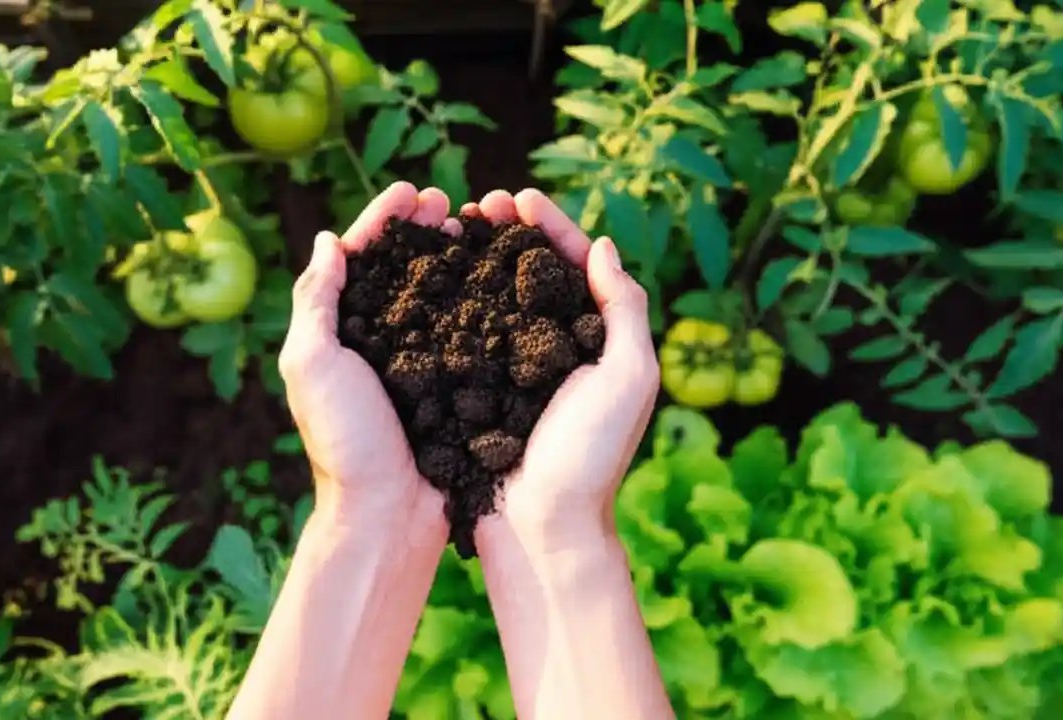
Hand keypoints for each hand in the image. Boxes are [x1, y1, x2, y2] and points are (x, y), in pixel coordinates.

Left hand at [279, 181, 459, 535]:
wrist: (389, 514)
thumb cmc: (346, 441)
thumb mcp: (312, 363)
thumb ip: (316, 301)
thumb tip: (328, 240)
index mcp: (339, 332)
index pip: (358, 258)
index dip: (383, 220)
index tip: (412, 191)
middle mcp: (376, 342)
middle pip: (400, 269)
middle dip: (422, 231)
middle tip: (450, 203)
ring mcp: (414, 363)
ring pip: (435, 295)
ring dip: (453, 257)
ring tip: (476, 229)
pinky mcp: (448, 385)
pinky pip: (464, 331)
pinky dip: (477, 300)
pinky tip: (499, 280)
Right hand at [467, 189, 659, 550]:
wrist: (543, 526)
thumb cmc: (591, 456)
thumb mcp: (629, 377)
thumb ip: (624, 309)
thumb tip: (603, 245)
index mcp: (598, 341)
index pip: (577, 265)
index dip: (550, 226)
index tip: (517, 197)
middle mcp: (558, 348)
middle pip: (533, 274)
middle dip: (508, 234)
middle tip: (478, 204)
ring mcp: (518, 369)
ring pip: (498, 298)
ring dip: (477, 261)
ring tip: (452, 231)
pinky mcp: (482, 390)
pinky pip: (469, 334)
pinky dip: (455, 303)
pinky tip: (433, 283)